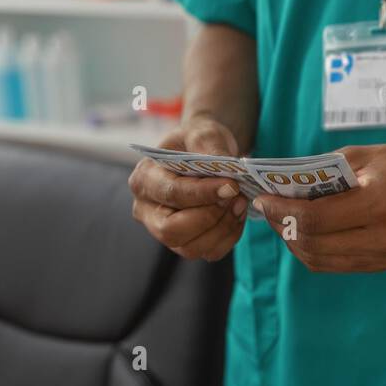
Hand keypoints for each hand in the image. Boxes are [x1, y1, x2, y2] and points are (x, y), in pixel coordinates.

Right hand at [128, 115, 248, 260]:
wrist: (205, 154)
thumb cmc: (198, 142)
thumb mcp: (202, 133)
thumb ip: (210, 147)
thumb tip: (227, 169)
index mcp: (144, 179)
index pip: (171, 194)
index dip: (203, 193)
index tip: (232, 185)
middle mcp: (147, 210)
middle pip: (172, 231)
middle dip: (210, 217)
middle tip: (237, 196)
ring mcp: (163, 231)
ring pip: (191, 248)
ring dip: (223, 228)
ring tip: (241, 202)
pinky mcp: (185, 243)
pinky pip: (209, 252)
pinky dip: (229, 237)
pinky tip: (238, 214)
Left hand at [252, 142, 385, 273]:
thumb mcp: (362, 156)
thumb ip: (321, 172)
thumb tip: (280, 186)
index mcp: (378, 204)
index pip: (315, 219)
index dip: (283, 211)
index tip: (264, 198)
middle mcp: (383, 237)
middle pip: (313, 244)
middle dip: (284, 227)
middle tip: (268, 209)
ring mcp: (384, 256)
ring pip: (320, 260)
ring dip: (295, 242)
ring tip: (282, 220)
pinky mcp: (383, 263)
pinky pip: (335, 264)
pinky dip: (313, 250)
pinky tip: (304, 231)